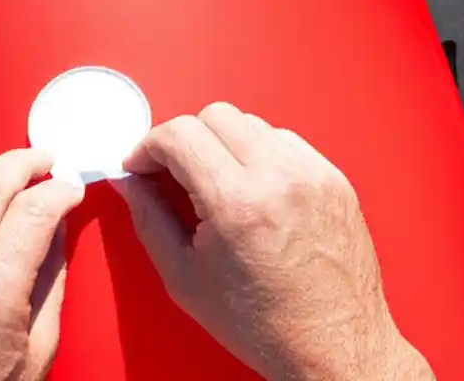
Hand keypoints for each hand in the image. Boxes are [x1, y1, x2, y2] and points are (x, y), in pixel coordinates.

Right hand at [115, 102, 433, 379]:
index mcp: (237, 204)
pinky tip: (250, 188)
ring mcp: (313, 175)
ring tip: (215, 185)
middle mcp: (279, 179)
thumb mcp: (184, 277)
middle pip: (213, 116)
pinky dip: (258, 153)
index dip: (148, 147)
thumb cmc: (265, 324)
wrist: (334, 346)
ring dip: (221, 144)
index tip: (141, 166)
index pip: (179, 134)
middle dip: (183, 139)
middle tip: (172, 173)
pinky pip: (284, 140)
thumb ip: (149, 217)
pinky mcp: (333, 179)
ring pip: (249, 123)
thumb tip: (129, 182)